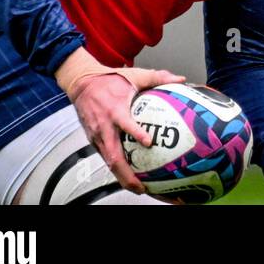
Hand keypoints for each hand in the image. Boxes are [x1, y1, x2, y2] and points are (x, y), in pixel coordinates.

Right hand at [55, 48, 185, 193]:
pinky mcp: (93, 140)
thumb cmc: (110, 79)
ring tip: (138, 188)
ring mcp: (97, 136)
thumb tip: (181, 79)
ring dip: (122, 177)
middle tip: (142, 186)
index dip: (136, 133)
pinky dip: (117, 169)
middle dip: (127, 174)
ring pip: (108, 162)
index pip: (125, 123)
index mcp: (115, 110)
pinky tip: (129, 176)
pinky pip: (106, 157)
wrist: (82, 83)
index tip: (148, 142)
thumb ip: (158, 77)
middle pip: (114, 156)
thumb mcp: (135, 75)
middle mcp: (104, 126)